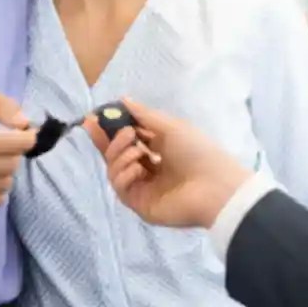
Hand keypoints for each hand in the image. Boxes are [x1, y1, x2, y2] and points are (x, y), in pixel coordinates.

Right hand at [86, 97, 252, 228]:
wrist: (215, 185)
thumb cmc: (197, 151)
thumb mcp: (170, 127)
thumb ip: (144, 116)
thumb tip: (124, 100)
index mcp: (158, 153)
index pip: (126, 142)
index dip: (109, 131)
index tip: (92, 118)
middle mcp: (148, 172)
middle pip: (115, 157)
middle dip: (105, 141)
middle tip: (97, 126)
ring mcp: (144, 190)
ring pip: (114, 171)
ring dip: (119, 154)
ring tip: (136, 148)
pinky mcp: (141, 206)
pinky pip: (121, 188)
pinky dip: (124, 173)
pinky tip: (138, 167)